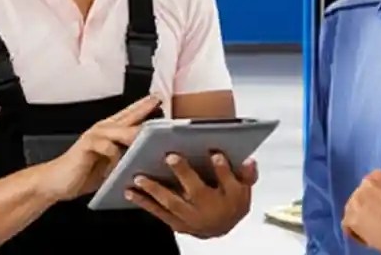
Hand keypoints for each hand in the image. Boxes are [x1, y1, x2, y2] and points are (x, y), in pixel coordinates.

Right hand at [37, 94, 159, 201]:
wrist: (57, 182)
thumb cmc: (85, 172)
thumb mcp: (111, 164)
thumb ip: (127, 156)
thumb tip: (150, 156)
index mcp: (111, 132)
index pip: (131, 114)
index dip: (146, 105)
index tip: (161, 98)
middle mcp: (104, 129)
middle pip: (128, 115)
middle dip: (144, 107)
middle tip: (159, 101)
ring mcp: (95, 135)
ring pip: (121, 130)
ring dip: (136, 133)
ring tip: (152, 136)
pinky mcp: (87, 145)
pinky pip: (108, 147)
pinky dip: (117, 157)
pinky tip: (121, 165)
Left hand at [126, 152, 258, 238]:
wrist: (221, 228)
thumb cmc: (231, 202)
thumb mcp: (245, 188)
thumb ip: (247, 174)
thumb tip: (249, 160)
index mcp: (227, 197)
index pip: (227, 181)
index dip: (222, 169)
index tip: (215, 153)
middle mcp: (208, 208)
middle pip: (196, 190)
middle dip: (183, 174)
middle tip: (171, 156)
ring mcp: (190, 218)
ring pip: (171, 203)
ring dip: (155, 190)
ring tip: (139, 176)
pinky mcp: (177, 223)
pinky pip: (159, 213)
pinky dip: (144, 203)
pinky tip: (130, 191)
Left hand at [342, 170, 380, 254]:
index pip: (372, 185)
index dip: (376, 198)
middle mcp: (367, 182)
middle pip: (361, 196)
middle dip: (367, 207)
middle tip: (378, 220)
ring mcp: (357, 198)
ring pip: (352, 209)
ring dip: (360, 218)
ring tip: (374, 229)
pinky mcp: (351, 216)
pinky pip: (347, 225)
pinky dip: (355, 233)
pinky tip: (369, 237)